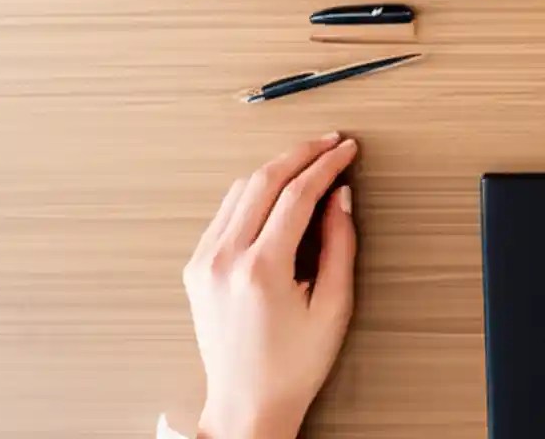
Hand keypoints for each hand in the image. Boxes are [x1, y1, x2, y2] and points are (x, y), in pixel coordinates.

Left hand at [183, 133, 358, 438]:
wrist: (247, 402)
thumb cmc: (293, 365)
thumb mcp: (333, 306)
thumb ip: (340, 245)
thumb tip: (340, 197)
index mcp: (260, 270)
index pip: (297, 194)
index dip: (326, 165)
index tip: (347, 151)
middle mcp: (224, 259)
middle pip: (264, 181)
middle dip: (301, 154)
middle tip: (330, 143)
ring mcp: (204, 262)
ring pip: (240, 191)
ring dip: (276, 169)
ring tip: (308, 161)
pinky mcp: (196, 267)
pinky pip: (225, 213)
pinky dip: (254, 193)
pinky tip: (277, 191)